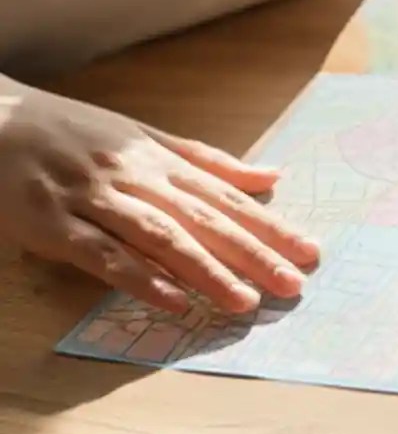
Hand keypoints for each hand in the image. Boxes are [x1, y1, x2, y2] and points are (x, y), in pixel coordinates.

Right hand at [0, 76, 318, 313]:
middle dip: (252, 252)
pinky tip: (175, 301)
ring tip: (245, 301)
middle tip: (293, 284)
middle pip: (203, 218)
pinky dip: (140, 278)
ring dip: (206, 270)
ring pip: (159, 236)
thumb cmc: (70, 132)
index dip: (270, 226)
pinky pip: (102, 254)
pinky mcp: (52, 223)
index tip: (309, 252)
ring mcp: (92, 198)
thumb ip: (207, 161)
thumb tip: (272, 176)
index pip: (226, 197)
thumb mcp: (141, 136)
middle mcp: (133, 175)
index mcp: (158, 158)